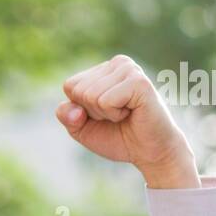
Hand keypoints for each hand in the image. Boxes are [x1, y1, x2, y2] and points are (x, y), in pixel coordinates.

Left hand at [55, 55, 199, 188]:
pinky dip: (115, 115)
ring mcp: (129, 69)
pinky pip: (105, 101)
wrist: (149, 152)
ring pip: (90, 95)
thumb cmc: (118, 137)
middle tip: (117, 116)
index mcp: (104, 69)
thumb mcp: (81, 128)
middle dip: (93, 112)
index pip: (70, 86)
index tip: (104, 114)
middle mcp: (118, 63)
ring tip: (125, 114)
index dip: (81, 109)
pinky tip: (132, 112)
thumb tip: (74, 109)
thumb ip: (66, 115)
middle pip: (78, 90)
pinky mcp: (139, 82)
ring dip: (105, 114)